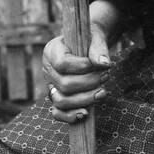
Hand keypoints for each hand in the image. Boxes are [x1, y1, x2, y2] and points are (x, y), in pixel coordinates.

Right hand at [42, 3, 120, 123]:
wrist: (88, 47)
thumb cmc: (91, 41)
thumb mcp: (95, 38)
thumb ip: (99, 49)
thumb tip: (104, 64)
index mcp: (52, 51)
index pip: (62, 64)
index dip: (83, 67)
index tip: (100, 65)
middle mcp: (48, 70)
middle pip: (64, 85)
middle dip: (89, 84)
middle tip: (106, 76)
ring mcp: (51, 86)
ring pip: (61, 101)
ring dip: (85, 99)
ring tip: (102, 92)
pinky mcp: (57, 98)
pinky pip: (58, 113)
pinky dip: (70, 116)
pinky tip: (86, 113)